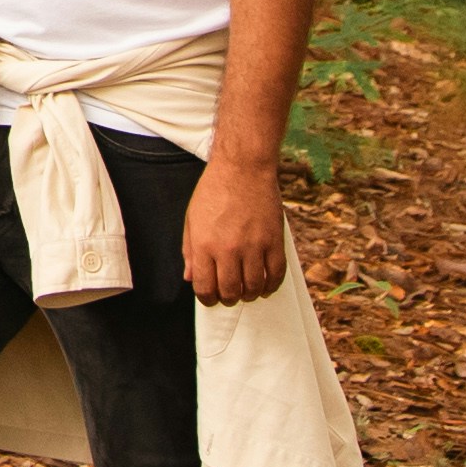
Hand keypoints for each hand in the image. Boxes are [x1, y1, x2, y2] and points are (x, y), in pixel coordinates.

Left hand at [182, 158, 288, 308]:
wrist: (243, 167)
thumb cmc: (214, 190)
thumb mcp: (192, 219)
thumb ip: (189, 251)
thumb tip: (190, 278)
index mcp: (204, 245)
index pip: (205, 287)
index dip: (207, 299)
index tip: (211, 298)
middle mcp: (228, 249)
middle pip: (230, 291)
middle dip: (228, 298)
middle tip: (230, 295)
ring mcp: (253, 246)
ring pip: (253, 287)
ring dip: (249, 294)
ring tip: (247, 290)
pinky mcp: (274, 240)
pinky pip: (276, 274)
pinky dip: (271, 285)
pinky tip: (265, 285)